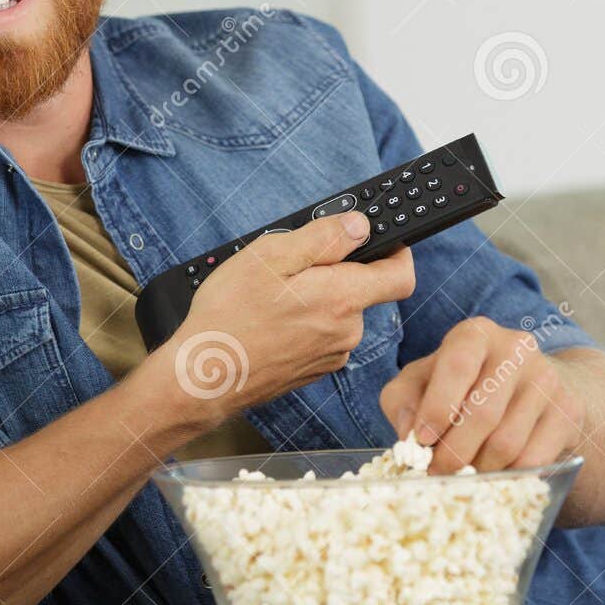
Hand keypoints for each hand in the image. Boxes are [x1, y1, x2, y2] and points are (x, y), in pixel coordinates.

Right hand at [158, 211, 414, 422]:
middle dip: (336, 273)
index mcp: (343, 298)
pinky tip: (271, 321)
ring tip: (272, 297)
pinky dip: (304, 323)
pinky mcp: (314, 371)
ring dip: (317, 299)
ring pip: (339, 313)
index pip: (401, 275)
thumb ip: (324, 238)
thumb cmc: (230, 316)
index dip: (396, 252)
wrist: (202, 378)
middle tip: (292, 267)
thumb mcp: (271, 256)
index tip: (377, 240)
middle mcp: (347, 331)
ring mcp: (332, 355)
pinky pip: (322, 335)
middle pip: (363, 291)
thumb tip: (360, 226)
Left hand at [379, 317, 585, 474]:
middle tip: (436, 473)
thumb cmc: (462, 385)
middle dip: (453, 453)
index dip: (437, 408)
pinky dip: (507, 476)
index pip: (457, 366)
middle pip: (483, 413)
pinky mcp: (568, 410)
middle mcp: (515, 348)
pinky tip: (494, 474)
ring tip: (464, 474)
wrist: (530, 386)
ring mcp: (546, 378)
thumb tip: (409, 433)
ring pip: (507, 443)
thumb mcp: (422, 381)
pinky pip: (534, 459)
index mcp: (475, 334)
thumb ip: (403, 400)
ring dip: (478, 469)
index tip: (421, 441)